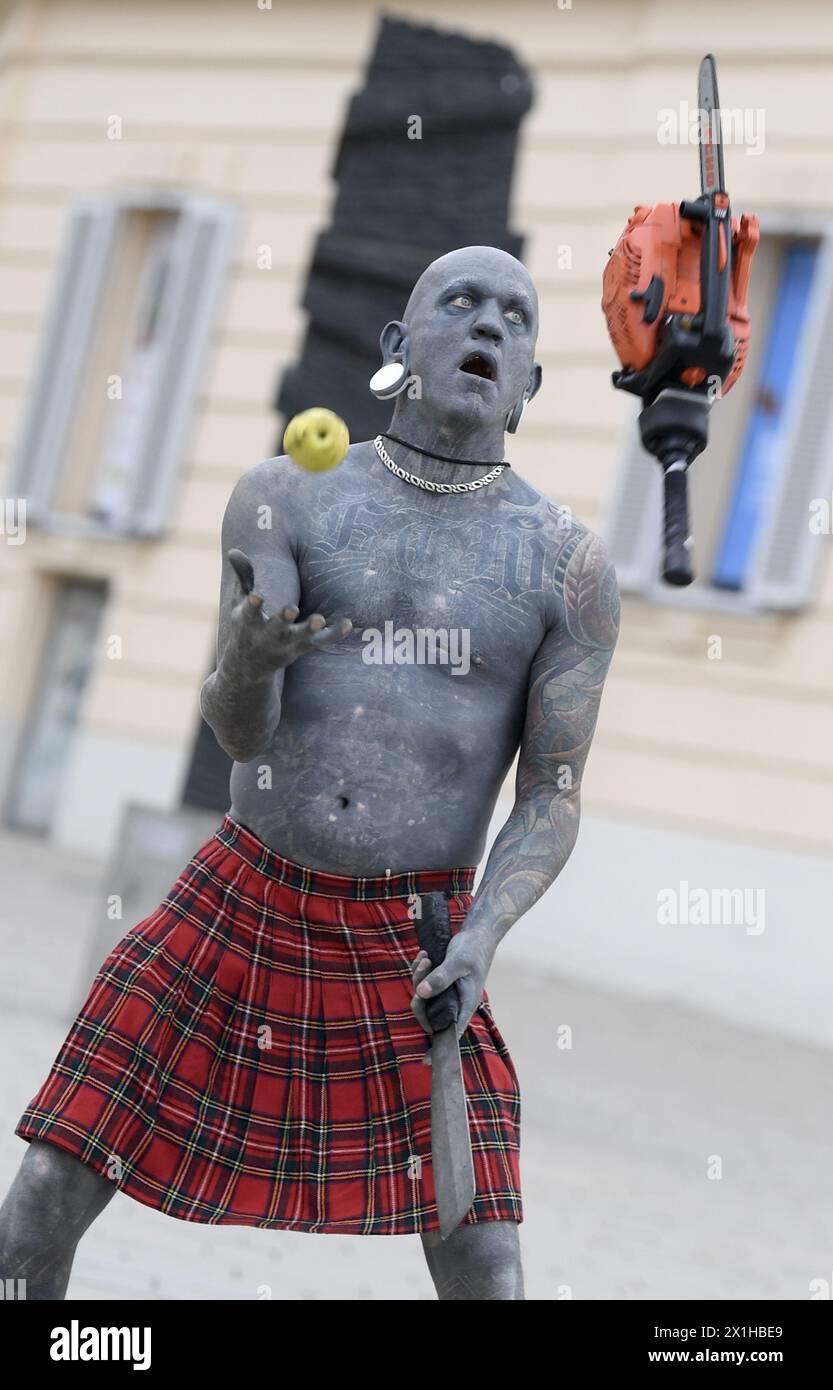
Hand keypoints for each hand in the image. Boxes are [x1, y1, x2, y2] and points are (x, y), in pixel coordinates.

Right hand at [226, 548, 350, 673]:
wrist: (247, 668)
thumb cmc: (244, 628)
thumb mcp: (238, 603)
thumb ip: (243, 577)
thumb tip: (234, 551)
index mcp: (248, 622)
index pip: (250, 613)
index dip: (253, 605)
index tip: (257, 596)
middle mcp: (267, 635)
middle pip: (276, 627)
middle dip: (283, 619)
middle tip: (292, 609)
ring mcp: (286, 643)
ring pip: (301, 637)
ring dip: (310, 628)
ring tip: (319, 619)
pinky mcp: (301, 649)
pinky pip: (321, 642)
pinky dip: (334, 634)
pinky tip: (348, 624)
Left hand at [409, 927, 495, 1042]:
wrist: (478, 936)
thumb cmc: (473, 951)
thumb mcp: (458, 962)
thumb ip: (442, 977)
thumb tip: (422, 992)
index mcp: (465, 1004)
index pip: (451, 1032)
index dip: (439, 1047)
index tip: (426, 1061)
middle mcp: (455, 1003)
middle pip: (429, 1013)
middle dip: (420, 996)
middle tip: (423, 968)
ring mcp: (446, 994)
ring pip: (423, 997)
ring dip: (419, 977)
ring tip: (425, 958)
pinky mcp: (439, 983)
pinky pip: (422, 984)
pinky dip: (419, 971)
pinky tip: (423, 956)